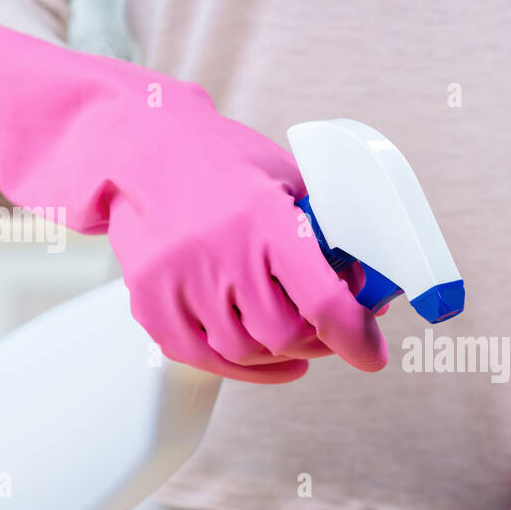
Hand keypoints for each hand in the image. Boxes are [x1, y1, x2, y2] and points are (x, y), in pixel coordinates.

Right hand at [0, 21, 385, 382]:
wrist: (139, 145)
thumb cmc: (222, 161)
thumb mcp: (287, 179)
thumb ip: (325, 232)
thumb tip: (366, 287)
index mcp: (263, 217)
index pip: (321, 300)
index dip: (354, 336)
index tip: (371, 353)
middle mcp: (218, 250)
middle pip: (284, 335)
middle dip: (317, 340)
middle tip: (330, 332)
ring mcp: (177, 278)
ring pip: (243, 352)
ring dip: (277, 352)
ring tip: (293, 336)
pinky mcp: (149, 298)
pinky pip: (200, 356)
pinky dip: (237, 364)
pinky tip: (260, 355)